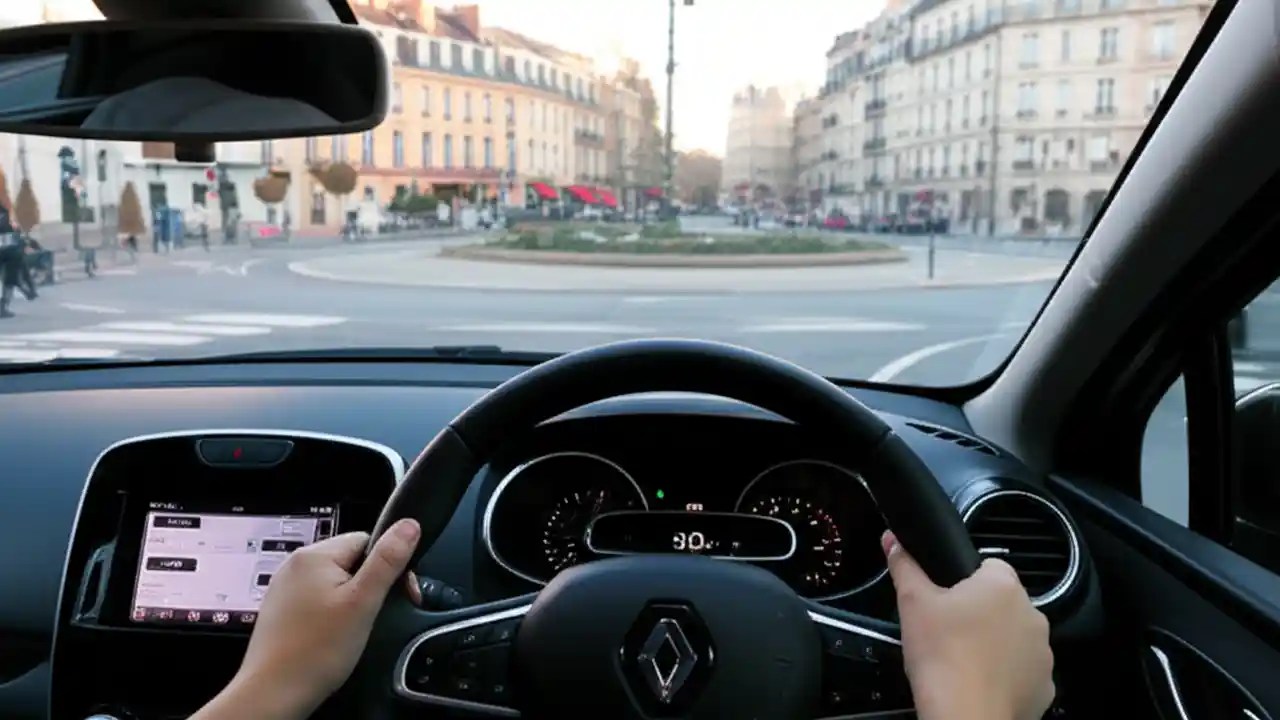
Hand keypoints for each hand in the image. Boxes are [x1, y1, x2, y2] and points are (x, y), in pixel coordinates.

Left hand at [193, 519, 421, 719]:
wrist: (273, 694)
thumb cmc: (315, 652)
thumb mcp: (363, 602)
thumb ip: (388, 560)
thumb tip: (408, 525)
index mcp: (314, 555)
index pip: (367, 541)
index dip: (388, 567)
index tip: (397, 594)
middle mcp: (294, 565)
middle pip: (351, 562)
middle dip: (368, 587)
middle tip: (371, 618)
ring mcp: (285, 588)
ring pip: (335, 583)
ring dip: (350, 603)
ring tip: (348, 631)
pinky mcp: (282, 610)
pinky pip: (317, 601)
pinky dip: (330, 615)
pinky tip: (330, 637)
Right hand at [882, 531, 1054, 719]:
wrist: (965, 716)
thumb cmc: (940, 653)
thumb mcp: (912, 604)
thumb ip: (904, 566)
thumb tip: (892, 537)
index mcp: (1002, 585)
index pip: (988, 566)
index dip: (964, 582)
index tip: (945, 602)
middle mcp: (1033, 613)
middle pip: (1003, 603)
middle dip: (981, 613)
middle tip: (949, 632)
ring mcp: (1043, 652)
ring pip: (1015, 637)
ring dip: (996, 643)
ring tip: (963, 661)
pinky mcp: (1045, 686)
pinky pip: (1023, 671)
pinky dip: (1006, 675)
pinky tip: (981, 684)